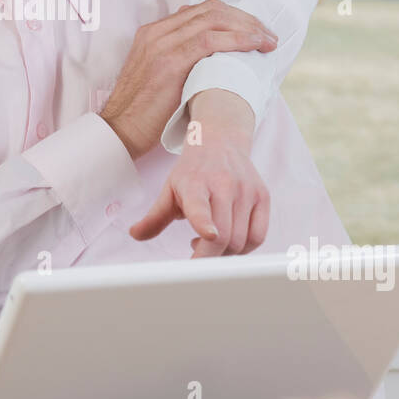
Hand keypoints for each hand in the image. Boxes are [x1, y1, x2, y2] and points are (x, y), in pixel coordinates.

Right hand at [99, 1, 276, 160]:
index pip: (201, 10)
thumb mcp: (159, 76)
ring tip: (267, 41)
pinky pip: (210, 40)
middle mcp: (157, 32)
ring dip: (247, 27)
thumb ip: (182, 60)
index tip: (255, 30)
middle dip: (245, 19)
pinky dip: (237, 39)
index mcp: (154, 32)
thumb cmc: (143, 112)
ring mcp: (161, 44)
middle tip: (267, 34)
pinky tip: (254, 45)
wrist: (120, 130)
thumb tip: (218, 61)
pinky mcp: (169, 61)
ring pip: (213, 20)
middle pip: (211, 10)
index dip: (234, 16)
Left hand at [130, 89, 269, 250]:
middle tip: (194, 257)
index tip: (208, 235)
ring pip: (241, 241)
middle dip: (208, 257)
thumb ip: (154, 216)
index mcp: (195, 183)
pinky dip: (243, 249)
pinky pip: (258, 237)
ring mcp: (247, 191)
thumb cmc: (194, 170)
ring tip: (208, 244)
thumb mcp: (170, 189)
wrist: (221, 142)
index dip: (204, 222)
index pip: (200, 205)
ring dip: (223, 254)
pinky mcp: (263, 197)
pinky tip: (228, 241)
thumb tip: (135, 235)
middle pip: (224, 235)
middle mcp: (225, 185)